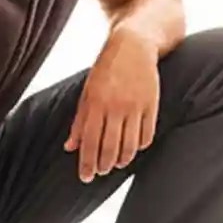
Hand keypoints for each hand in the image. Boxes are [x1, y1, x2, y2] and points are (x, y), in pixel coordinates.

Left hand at [66, 28, 159, 182]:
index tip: (85, 177)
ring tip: (116, 164)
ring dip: (122, 160)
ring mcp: (136, 106)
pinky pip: (146, 135)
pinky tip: (133, 148)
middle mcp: (116, 106)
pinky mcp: (151, 105)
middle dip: (103, 165)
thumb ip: (80, 120)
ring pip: (130, 145)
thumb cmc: (106, 68)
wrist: (134, 44)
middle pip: (110, 147)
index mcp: (96, 103)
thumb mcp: (88, 91)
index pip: (90, 141)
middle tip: (99, 172)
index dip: (87, 163)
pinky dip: (139, 147)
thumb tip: (70, 147)